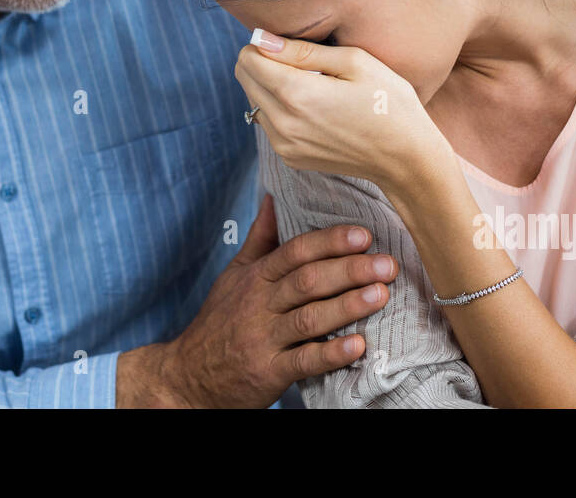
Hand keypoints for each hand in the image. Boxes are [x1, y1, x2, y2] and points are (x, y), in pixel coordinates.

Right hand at [141, 193, 398, 407]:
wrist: (188, 376)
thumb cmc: (219, 322)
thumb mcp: (233, 276)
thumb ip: (259, 239)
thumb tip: (272, 198)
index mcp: (255, 277)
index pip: (295, 252)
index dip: (330, 242)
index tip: (363, 235)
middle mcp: (259, 304)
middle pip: (308, 280)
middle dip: (350, 270)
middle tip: (388, 264)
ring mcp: (264, 338)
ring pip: (310, 317)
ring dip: (348, 305)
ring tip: (381, 295)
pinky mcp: (269, 372)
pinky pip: (304, 361)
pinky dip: (332, 353)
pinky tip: (358, 345)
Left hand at [235, 29, 448, 188]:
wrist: (406, 158)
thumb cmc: (389, 103)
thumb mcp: (354, 62)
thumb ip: (302, 50)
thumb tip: (262, 40)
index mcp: (296, 94)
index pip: (248, 58)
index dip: (264, 44)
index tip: (290, 45)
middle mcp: (282, 123)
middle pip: (244, 78)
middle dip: (263, 62)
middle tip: (300, 61)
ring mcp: (284, 145)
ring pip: (253, 100)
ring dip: (271, 87)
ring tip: (311, 85)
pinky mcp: (290, 157)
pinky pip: (268, 123)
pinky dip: (281, 110)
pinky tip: (313, 108)